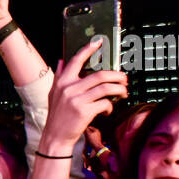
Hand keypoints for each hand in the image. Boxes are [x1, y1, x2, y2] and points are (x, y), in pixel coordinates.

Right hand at [39, 38, 127, 153]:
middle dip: (117, 76)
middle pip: (100, 75)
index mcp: (62, 82)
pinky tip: (108, 110)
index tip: (99, 42)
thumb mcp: (53, 94)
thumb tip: (61, 61)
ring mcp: (77, 100)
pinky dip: (110, 106)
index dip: (88, 49)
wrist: (55, 137)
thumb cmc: (57, 116)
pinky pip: (105, 103)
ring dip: (119, 89)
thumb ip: (59, 77)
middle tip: (124, 79)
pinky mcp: (85, 111)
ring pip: (106, 88)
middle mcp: (69, 88)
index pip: (76, 60)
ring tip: (123, 92)